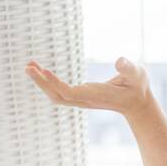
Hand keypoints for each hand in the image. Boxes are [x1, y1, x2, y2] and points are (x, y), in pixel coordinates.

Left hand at [25, 57, 151, 117]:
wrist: (137, 104)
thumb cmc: (138, 87)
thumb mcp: (138, 75)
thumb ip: (130, 68)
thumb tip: (119, 61)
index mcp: (96, 95)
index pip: (71, 93)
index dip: (56, 83)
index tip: (44, 70)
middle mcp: (86, 99)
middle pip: (58, 96)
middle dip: (42, 83)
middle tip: (28, 66)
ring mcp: (82, 99)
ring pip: (56, 96)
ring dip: (42, 83)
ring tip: (30, 66)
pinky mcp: (80, 96)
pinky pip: (59, 92)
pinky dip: (47, 82)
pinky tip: (40, 69)